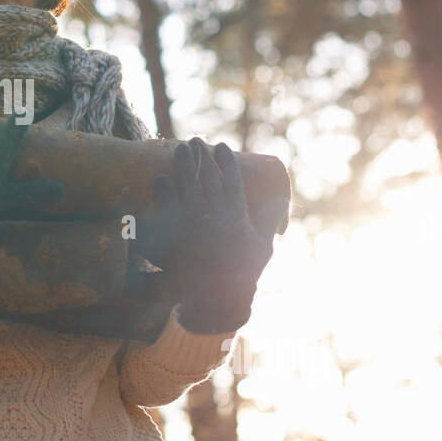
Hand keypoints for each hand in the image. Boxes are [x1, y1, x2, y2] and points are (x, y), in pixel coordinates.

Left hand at [146, 139, 287, 334]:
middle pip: (208, 177)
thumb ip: (268, 220)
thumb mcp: (263, 247)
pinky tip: (160, 177)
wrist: (216, 299)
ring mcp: (196, 224)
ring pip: (188, 186)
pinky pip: (169, 207)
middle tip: (197, 140)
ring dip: (183, 164)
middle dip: (202, 156)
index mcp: (238, 217)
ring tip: (180, 148)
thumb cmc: (242, 275)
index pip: (232, 180)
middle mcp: (217, 216)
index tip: (221, 146)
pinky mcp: (178, 235)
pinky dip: (164, 191)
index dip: (226, 161)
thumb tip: (281, 199)